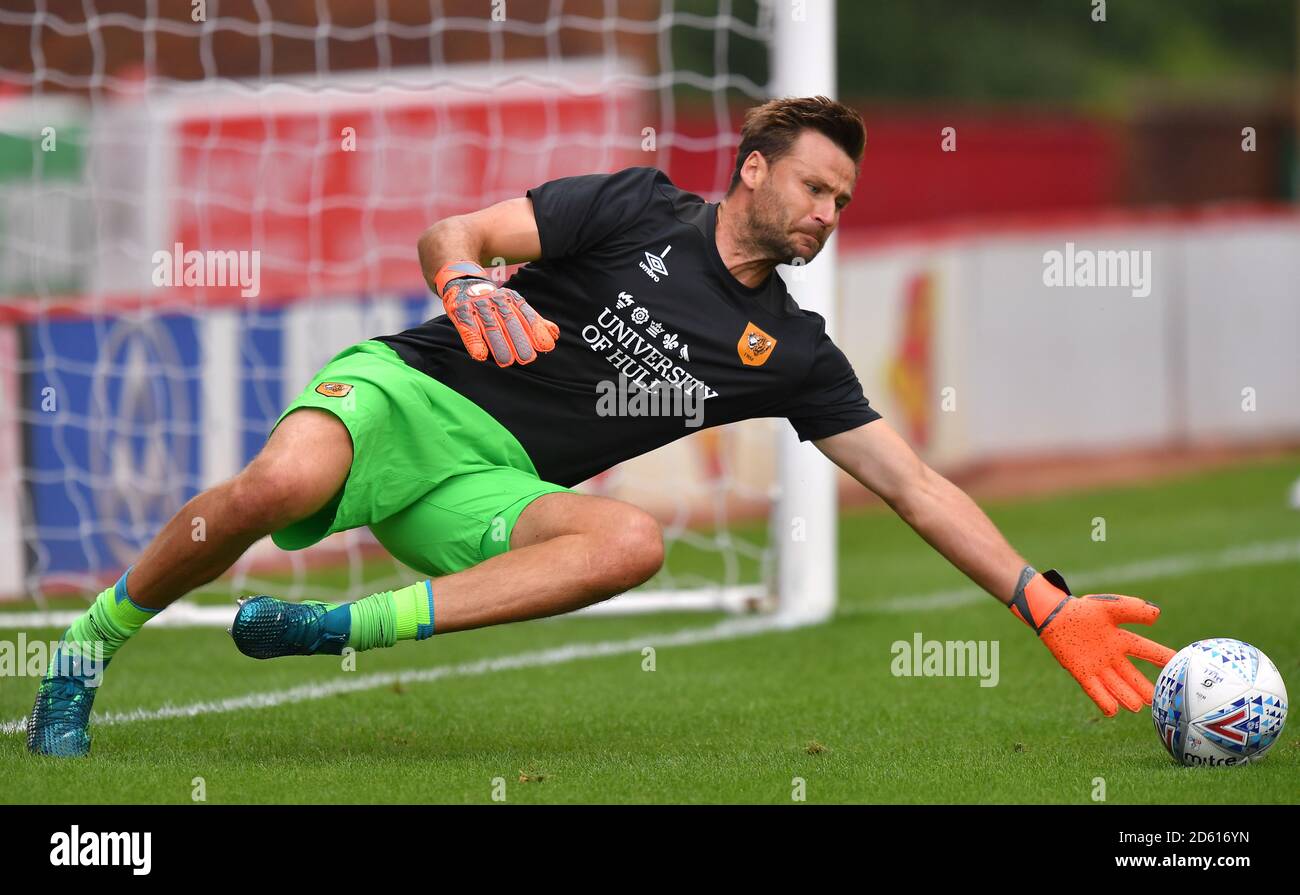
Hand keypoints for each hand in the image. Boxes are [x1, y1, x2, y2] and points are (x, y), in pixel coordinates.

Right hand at [434, 260, 558, 365]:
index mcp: (512, 300)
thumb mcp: (515, 306)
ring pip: (491, 327)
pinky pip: (469, 329)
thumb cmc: (493, 301)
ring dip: (499, 345)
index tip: (546, 346)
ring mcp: (478, 307)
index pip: (527, 316)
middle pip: (510, 323)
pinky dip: (474, 342)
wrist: (462, 280)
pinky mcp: (461, 313)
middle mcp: (497, 302)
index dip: (537, 331)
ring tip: (506, 362)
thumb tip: (555, 335)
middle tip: (527, 358)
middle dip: (520, 341)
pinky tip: (480, 355)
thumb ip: (534, 321)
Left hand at [1010, 567, 1176, 715]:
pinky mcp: (1081, 672)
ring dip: (1126, 695)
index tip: (1181, 667)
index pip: (1147, 651)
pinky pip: (1094, 688)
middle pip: (1133, 675)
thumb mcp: (1110, 606)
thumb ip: (1133, 609)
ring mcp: (1097, 666)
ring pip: (1116, 685)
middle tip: (1159, 700)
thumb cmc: (1083, 609)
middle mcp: (1112, 656)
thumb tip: (1157, 614)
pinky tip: (1113, 711)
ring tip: (1138, 707)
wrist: (1054, 614)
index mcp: (1122, 639)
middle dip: (1145, 687)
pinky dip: (1103, 699)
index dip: (1163, 658)